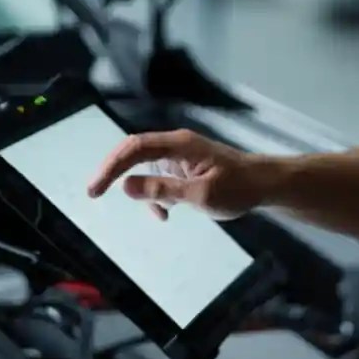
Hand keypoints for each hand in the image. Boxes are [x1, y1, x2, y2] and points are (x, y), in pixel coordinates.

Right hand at [86, 129, 274, 220]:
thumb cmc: (238, 187)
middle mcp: (176, 145)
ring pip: (146, 167)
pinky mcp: (185, 167)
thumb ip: (163, 190)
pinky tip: (166, 213)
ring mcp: (180, 155)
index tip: (96, 190)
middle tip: (95, 193)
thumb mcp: (200, 194)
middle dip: (114, 172)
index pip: (135, 148)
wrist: (264, 185)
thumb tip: (126, 186)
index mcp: (179, 144)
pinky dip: (157, 195)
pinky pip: (160, 177)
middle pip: (134, 151)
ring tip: (159, 213)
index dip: (111, 167)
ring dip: (144, 191)